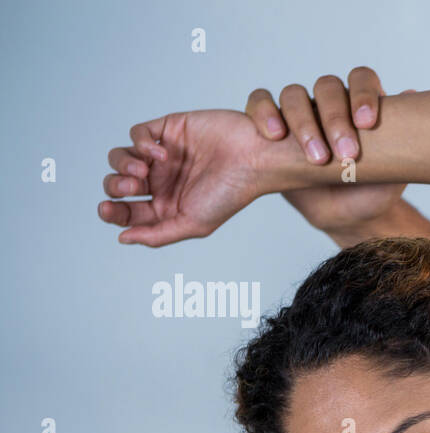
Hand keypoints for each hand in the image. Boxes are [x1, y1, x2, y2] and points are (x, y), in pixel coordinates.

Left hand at [98, 110, 265, 245]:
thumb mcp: (194, 224)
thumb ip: (158, 235)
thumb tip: (123, 238)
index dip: (112, 212)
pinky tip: (161, 153)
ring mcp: (162, 155)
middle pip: (118, 184)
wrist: (254, 159)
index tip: (108, 209)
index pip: (128, 212)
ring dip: (123, 165)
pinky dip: (141, 143)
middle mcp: (161, 181)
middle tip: (135, 187)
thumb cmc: (230, 195)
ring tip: (142, 170)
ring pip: (120, 157)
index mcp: (166, 207)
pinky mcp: (168, 129)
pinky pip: (138, 134)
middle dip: (117, 187)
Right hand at [245, 67, 409, 234]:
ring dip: (302, 122)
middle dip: (334, 117)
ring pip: (293, 94)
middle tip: (344, 154)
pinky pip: (259, 104)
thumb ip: (404, 143)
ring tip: (315, 158)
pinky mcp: (272, 127)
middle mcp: (330, 103)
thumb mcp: (392, 176)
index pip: (361, 80)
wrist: (344, 218)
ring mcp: (301, 113)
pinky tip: (274, 137)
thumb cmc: (371, 193)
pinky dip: (263, 113)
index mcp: (361, 105)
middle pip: (327, 86)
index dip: (363, 94)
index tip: (367, 124)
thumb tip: (412, 95)